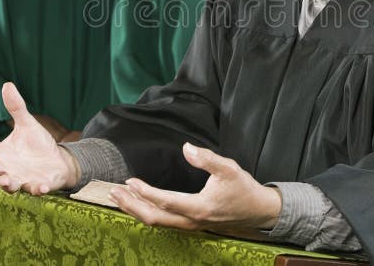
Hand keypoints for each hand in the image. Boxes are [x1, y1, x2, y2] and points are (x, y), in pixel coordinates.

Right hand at [0, 82, 79, 194]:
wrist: (58, 162)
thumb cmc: (37, 145)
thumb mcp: (27, 124)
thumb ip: (16, 108)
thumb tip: (7, 84)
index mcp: (1, 154)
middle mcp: (7, 169)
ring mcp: (21, 180)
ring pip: (10, 184)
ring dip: (6, 183)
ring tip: (4, 180)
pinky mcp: (38, 186)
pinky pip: (36, 189)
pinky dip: (37, 189)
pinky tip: (41, 187)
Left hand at [109, 143, 281, 233]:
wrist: (259, 211)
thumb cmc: (244, 189)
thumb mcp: (229, 169)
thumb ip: (207, 159)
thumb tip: (186, 148)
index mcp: (200, 208)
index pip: (166, 201)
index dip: (146, 192)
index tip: (131, 181)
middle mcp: (192, 221)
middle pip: (154, 218)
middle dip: (132, 205)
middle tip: (114, 191)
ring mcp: (191, 225)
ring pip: (157, 222)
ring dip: (136, 210)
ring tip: (119, 197)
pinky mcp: (191, 224)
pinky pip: (164, 222)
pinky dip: (147, 213)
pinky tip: (139, 204)